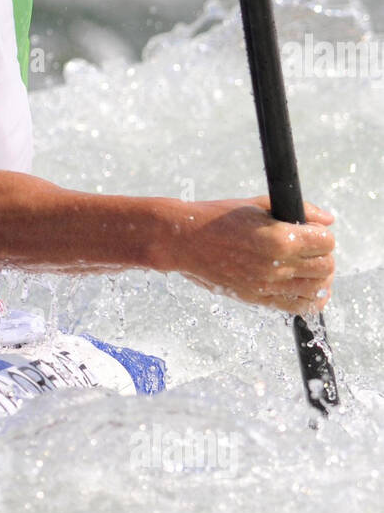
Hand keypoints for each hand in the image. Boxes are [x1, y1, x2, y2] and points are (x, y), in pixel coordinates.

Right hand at [165, 195, 334, 314]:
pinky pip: (297, 307)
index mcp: (279, 238)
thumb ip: (299, 211)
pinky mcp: (256, 298)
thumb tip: (327, 220)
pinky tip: (306, 289)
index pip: (326, 242)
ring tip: (308, 268)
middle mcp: (277, 266)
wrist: (184, 241)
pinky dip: (310, 300)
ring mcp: (267, 285)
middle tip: (310, 249)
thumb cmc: (218, 218)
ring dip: (319, 278)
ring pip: (316, 289)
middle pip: (325, 267)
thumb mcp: (258, 205)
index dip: (322, 235)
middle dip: (323, 256)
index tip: (312, 231)